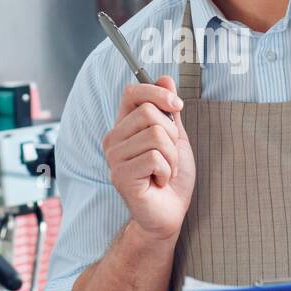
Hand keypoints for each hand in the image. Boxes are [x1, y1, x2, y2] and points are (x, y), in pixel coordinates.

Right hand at [103, 75, 194, 241]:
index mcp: (123, 127)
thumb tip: (165, 77)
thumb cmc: (171, 177)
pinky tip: (159, 182)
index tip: (177, 106)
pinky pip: (154, 158)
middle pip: (149, 113)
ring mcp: (114, 158)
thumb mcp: (175, 137)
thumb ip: (168, 110)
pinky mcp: (121, 176)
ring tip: (164, 171)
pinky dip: (167, 171)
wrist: (169, 213)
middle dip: (171, 136)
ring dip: (171, 157)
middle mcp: (113, 140)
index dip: (157, 92)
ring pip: (155, 136)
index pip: (132, 92)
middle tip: (168, 157)